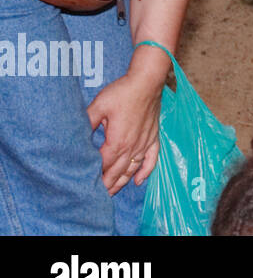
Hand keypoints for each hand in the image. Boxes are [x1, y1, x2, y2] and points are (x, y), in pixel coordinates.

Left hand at [86, 66, 163, 193]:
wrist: (147, 81)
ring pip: (133, 170)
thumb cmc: (123, 92)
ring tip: (112, 192)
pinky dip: (146, 172)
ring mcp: (145, 143)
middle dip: (106, 185)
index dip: (93, 175)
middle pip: (117, 173)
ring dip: (122, 183)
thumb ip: (87, 122)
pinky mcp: (153, 137)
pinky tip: (139, 181)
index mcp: (118, 141)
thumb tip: (74, 136)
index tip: (83, 184)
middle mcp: (132, 146)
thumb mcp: (99, 106)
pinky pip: (152, 160)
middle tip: (95, 197)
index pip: (103, 165)